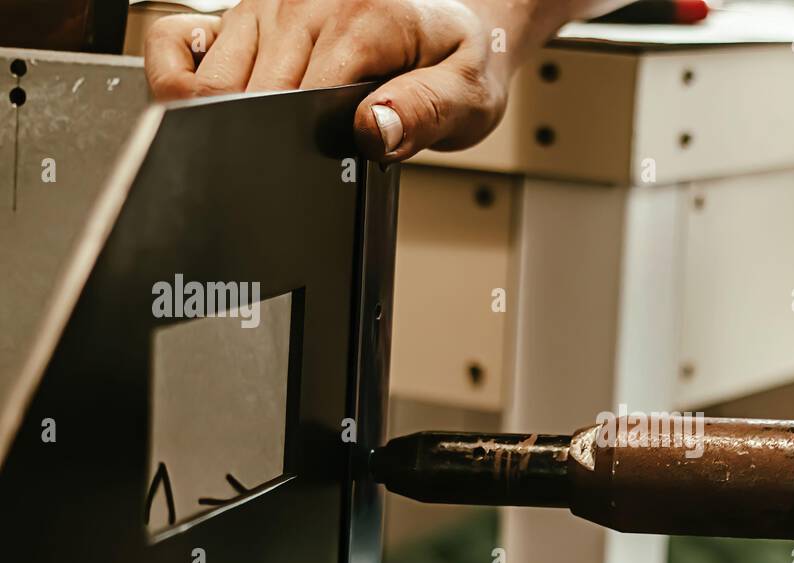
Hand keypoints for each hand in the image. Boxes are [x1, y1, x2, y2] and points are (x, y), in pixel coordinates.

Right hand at [144, 0, 572, 160]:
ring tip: (272, 134)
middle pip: (241, 97)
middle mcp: (306, 2)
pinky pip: (178, 40)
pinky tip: (221, 101)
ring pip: (204, 81)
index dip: (302, 146)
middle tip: (303, 158)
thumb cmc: (459, 58)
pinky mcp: (246, 10)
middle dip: (263, 142)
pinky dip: (182, 76)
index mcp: (361, 18)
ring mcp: (268, 5)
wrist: (457, 20)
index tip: (319, 166)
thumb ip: (425, 114)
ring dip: (223, 118)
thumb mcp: (467, 96)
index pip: (297, 100)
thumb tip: (373, 131)